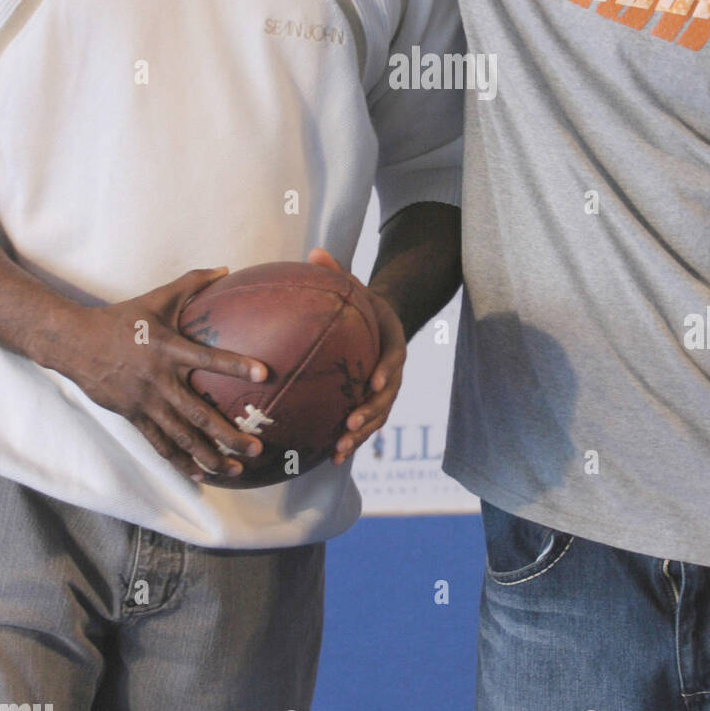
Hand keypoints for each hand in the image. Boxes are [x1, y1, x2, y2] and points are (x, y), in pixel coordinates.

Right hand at [34, 267, 269, 483]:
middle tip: (256, 447)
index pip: (208, 358)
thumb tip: (225, 268)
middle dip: (229, 434)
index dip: (236, 365)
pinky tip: (202, 475)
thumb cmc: (124, 319)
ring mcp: (146, 403)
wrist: (76, 343)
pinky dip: (181, 462)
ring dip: (210, 456)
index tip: (265, 373)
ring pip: (182, 437)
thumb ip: (192, 282)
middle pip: (199, 414)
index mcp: (169, 349)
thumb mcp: (157, 297)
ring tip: (236, 470)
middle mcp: (159, 381)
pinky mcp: (134, 417)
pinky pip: (160, 445)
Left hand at [307, 248, 406, 465]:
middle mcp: (393, 370)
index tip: (374, 382)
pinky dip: (352, 442)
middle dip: (371, 413)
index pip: (394, 357)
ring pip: (379, 417)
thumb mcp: (354, 284)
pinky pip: (366, 425)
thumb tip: (315, 252)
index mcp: (393, 341)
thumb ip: (337, 272)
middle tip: (351, 424)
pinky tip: (331, 458)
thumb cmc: (362, 302)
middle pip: (388, 396)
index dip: (386, 370)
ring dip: (361, 435)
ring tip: (339, 449)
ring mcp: (385, 390)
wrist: (381, 322)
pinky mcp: (373, 403)